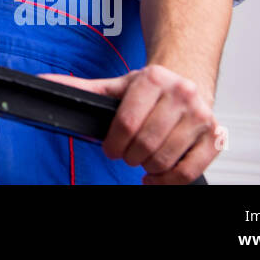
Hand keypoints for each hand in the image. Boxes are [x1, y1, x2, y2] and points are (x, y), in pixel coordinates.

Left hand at [37, 64, 221, 183]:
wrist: (187, 80)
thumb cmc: (150, 88)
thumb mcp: (117, 84)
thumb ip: (81, 87)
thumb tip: (44, 80)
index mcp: (154, 79)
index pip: (127, 123)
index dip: (113, 143)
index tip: (110, 148)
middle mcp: (182, 94)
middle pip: (145, 143)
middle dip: (129, 155)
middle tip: (126, 153)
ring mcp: (201, 116)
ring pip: (165, 158)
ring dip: (148, 167)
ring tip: (142, 158)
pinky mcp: (215, 136)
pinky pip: (189, 170)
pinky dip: (170, 180)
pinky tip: (157, 175)